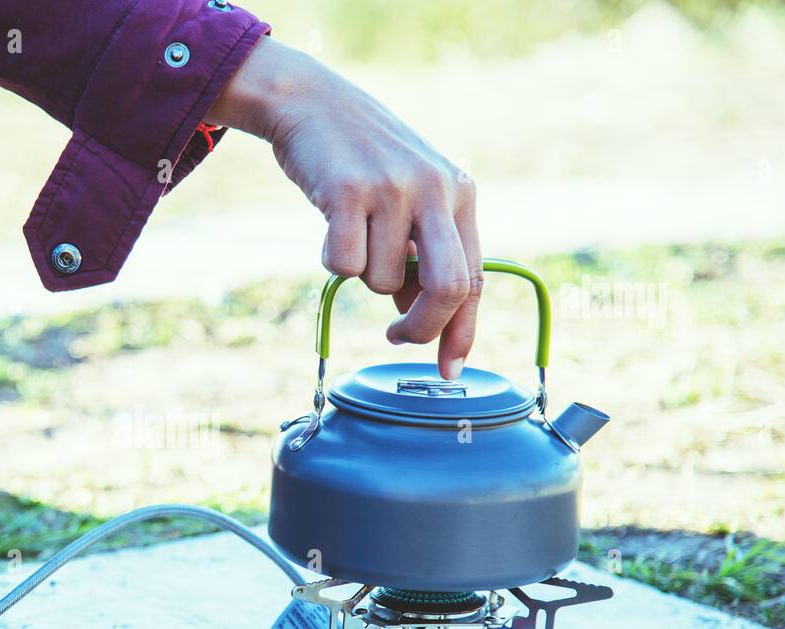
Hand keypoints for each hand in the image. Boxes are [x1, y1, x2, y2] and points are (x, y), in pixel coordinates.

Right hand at [206, 38, 479, 378]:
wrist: (311, 104)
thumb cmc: (360, 162)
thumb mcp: (407, 202)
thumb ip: (422, 259)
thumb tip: (425, 326)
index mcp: (458, 194)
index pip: (473, 278)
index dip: (462, 331)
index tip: (449, 369)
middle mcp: (435, 189)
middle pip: (448, 287)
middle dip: (422, 328)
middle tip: (397, 336)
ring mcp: (394, 189)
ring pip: (383, 283)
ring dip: (362, 276)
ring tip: (354, 234)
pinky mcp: (349, 191)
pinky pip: (344, 266)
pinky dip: (333, 261)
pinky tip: (330, 225)